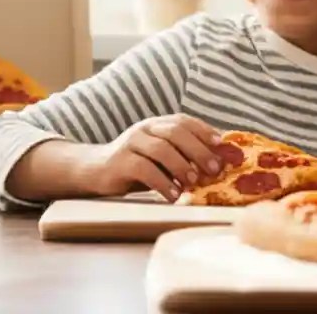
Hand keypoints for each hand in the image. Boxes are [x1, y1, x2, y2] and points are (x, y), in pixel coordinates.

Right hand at [78, 114, 224, 201]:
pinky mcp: (119, 162)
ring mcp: (130, 143)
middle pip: (175, 132)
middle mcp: (145, 129)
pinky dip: (162, 183)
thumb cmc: (136, 166)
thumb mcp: (161, 158)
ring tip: (193, 184)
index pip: (184, 121)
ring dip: (181, 166)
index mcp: (157, 125)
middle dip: (198, 150)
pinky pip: (144, 169)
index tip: (222, 146)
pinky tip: (173, 195)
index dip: (204, 131)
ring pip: (161, 149)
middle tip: (214, 170)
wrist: (95, 170)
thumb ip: (183, 156)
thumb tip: (217, 165)